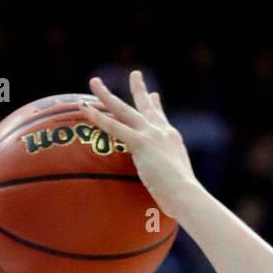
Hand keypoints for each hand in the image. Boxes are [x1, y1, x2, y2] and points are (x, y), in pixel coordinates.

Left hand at [83, 71, 197, 220]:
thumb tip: (170, 196)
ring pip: (124, 110)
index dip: (156, 106)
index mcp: (172, 140)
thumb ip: (171, 180)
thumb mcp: (179, 183)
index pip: (162, 119)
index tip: (154, 95)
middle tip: (135, 74)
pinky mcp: (141, 142)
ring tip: (94, 82)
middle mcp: (162, 132)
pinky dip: (98, 117)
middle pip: (146, 106)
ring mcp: (151, 135)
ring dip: (106, 95)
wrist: (187, 196)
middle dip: (139, 88)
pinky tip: (85, 109)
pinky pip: (114, 127)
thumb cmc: (184, 199)